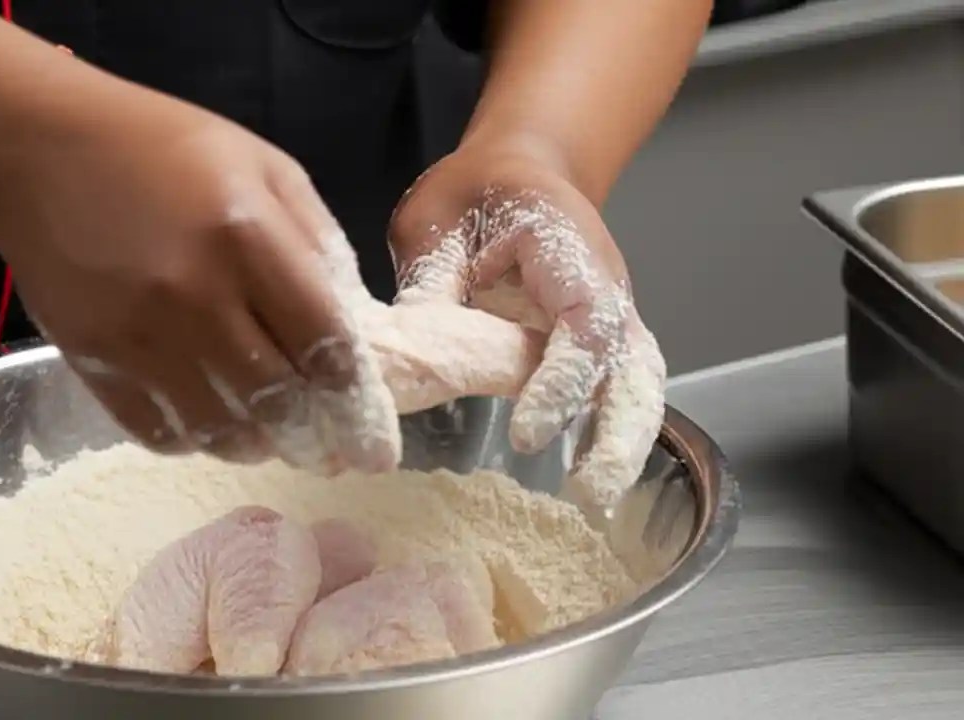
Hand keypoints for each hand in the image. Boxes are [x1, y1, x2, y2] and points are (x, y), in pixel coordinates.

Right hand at [0, 84, 398, 473]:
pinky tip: (208, 425)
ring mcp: (139, 335)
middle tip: (330, 453)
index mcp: (248, 237)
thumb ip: (316, 240)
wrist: (36, 154)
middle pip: (277, 398)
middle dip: (315, 436)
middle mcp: (196, 295)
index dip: (354, 395)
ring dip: (255, 445)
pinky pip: (156, 431)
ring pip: (219, 428)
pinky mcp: (93, 360)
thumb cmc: (163, 150)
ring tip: (269, 440)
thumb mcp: (262, 166)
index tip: (369, 427)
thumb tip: (354, 323)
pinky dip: (192, 441)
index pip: (324, 342)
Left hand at [388, 138, 664, 504]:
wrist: (517, 168)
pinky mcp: (599, 340)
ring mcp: (609, 314)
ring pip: (640, 382)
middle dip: (620, 432)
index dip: (562, 382)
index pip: (582, 325)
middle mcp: (602, 286)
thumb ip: (429, 283)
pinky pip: (621, 387)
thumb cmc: (475, 191)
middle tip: (592, 493)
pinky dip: (615, 431)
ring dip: (627, 440)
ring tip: (599, 498)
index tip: (530, 434)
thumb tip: (406, 351)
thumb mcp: (435, 221)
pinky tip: (592, 477)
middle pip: (634, 364)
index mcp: (565, 248)